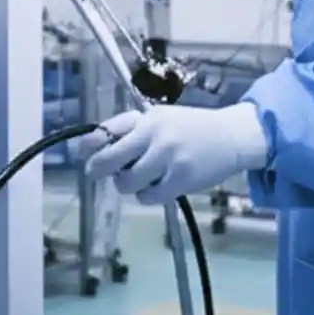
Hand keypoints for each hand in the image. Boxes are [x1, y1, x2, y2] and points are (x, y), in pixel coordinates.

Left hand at [70, 103, 268, 204]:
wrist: (232, 136)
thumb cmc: (193, 128)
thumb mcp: (163, 118)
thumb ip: (134, 131)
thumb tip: (98, 147)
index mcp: (146, 118)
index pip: (107, 130)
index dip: (88, 144)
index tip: (81, 153)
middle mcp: (153, 135)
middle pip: (109, 159)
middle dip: (97, 169)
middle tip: (95, 173)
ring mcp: (167, 158)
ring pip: (127, 182)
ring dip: (128, 184)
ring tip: (142, 178)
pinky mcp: (180, 179)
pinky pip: (148, 196)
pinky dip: (148, 195)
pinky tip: (158, 187)